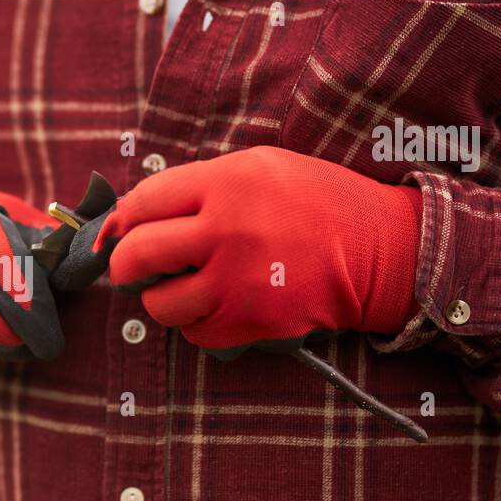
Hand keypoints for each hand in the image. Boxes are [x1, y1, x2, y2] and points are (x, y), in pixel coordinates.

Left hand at [96, 147, 421, 349]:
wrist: (379, 251)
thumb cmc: (313, 204)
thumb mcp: (258, 168)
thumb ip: (198, 187)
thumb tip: (133, 215)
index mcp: (225, 183)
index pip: (141, 203)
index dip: (123, 221)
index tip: (121, 232)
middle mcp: (226, 231)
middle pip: (136, 256)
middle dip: (125, 265)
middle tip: (133, 268)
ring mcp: (237, 281)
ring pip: (159, 304)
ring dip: (164, 298)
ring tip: (188, 286)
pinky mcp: (250, 321)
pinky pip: (194, 333)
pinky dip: (199, 324)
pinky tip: (221, 305)